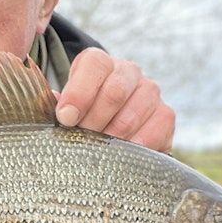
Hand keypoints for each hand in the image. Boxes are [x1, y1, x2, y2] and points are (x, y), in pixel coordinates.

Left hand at [55, 47, 175, 152]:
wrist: (110, 130)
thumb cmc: (81, 118)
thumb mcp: (63, 109)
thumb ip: (56, 108)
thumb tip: (55, 112)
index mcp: (99, 63)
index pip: (95, 65)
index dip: (79, 92)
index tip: (65, 119)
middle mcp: (128, 72)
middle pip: (115, 93)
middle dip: (94, 123)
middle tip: (80, 143)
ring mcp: (150, 92)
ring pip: (132, 116)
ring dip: (111, 140)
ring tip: (97, 155)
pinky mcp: (166, 115)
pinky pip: (156, 131)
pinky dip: (136, 148)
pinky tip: (121, 159)